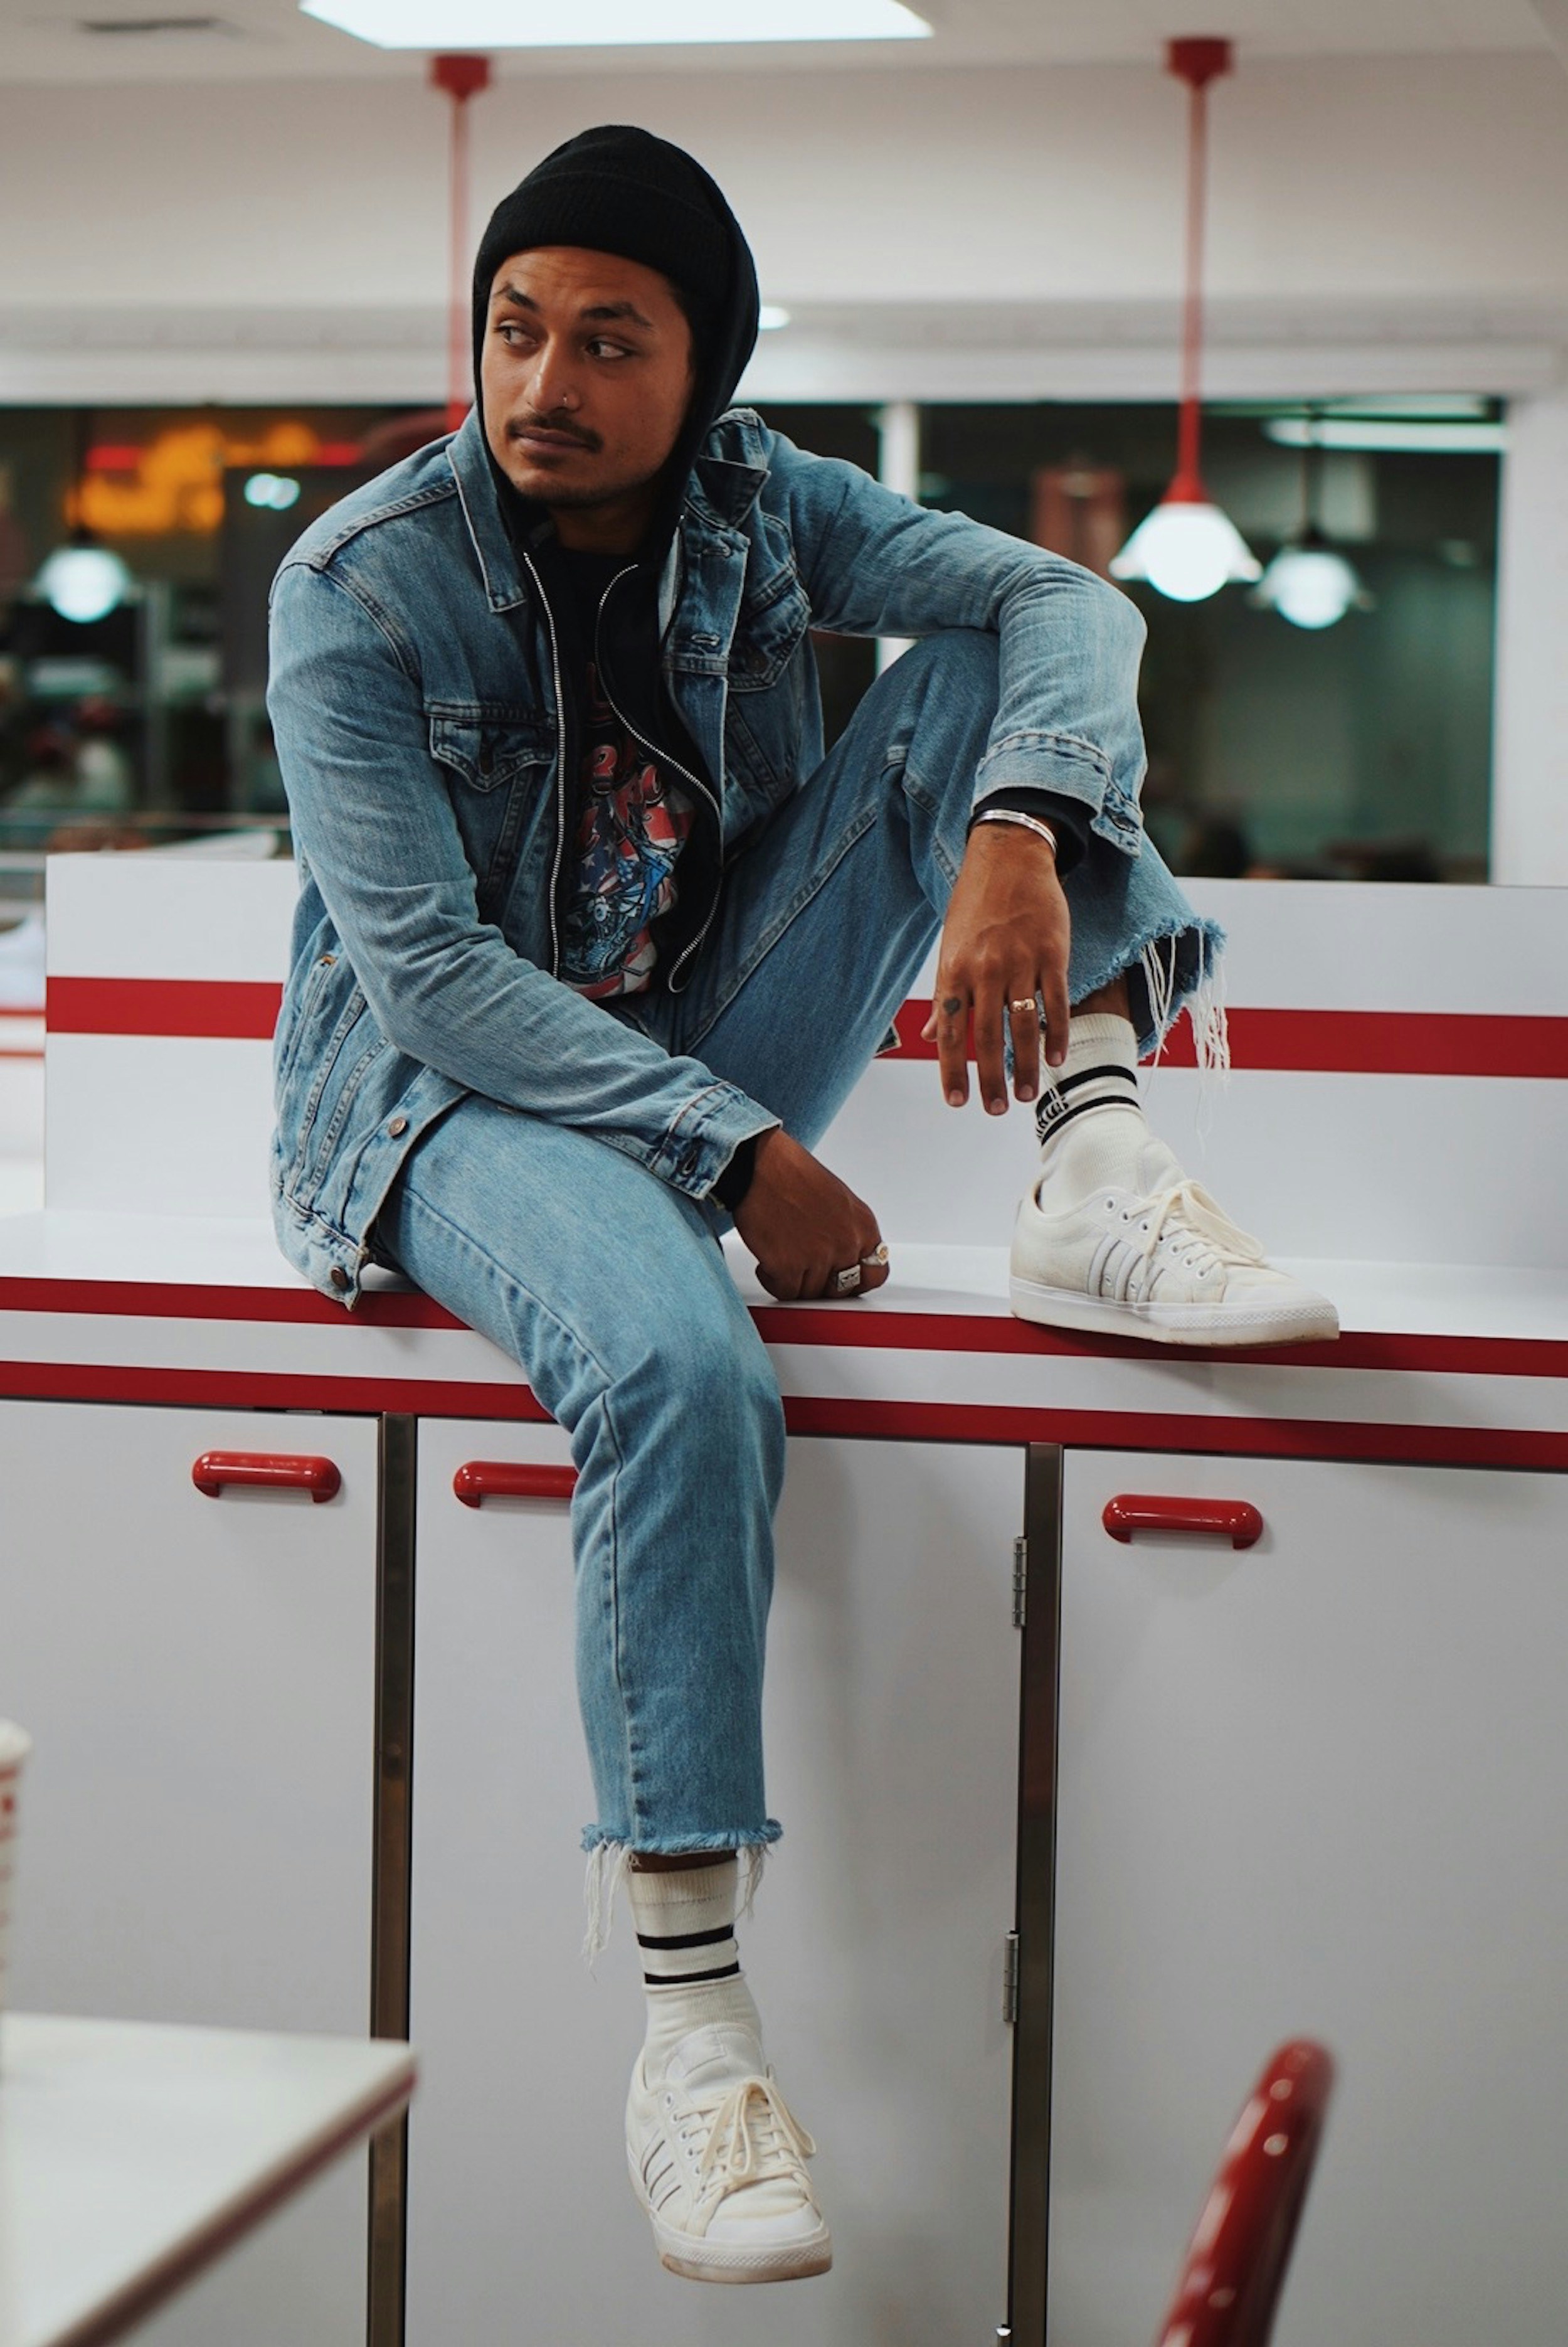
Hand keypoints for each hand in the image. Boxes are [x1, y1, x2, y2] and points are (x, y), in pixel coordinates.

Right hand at [731, 1128, 888, 1302]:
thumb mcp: (838, 1200)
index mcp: (863, 1226)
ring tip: (782, 1255)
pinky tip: (769, 1260)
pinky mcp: (788, 1267)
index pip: (876, 1274)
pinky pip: (786, 1293)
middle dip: (822, 1284)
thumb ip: (848, 1232)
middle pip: (841, 1289)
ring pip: (811, 1294)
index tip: (843, 1279)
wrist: (759, 1166)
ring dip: (795, 1281)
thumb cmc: (791, 1175)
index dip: (857, 1281)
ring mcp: (819, 1257)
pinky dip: (774, 1281)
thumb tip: (844, 1257)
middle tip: (805, 1269)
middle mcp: (846, 1243)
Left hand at [921, 821, 1069, 1113]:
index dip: (952, 1069)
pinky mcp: (1052, 952)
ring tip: (1028, 1095)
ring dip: (1027, 1065)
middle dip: (990, 1078)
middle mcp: (984, 969)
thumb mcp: (950, 945)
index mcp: (954, 970)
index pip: (951, 1031)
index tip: (957, 1102)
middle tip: (996, 1109)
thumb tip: (933, 1035)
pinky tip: (1057, 1059)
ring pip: (1023, 1026)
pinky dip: (1057, 1034)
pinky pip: (1055, 1002)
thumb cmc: (975, 903)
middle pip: (987, 1037)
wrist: (1009, 855)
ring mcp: (1020, 961)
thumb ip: (946, 994)